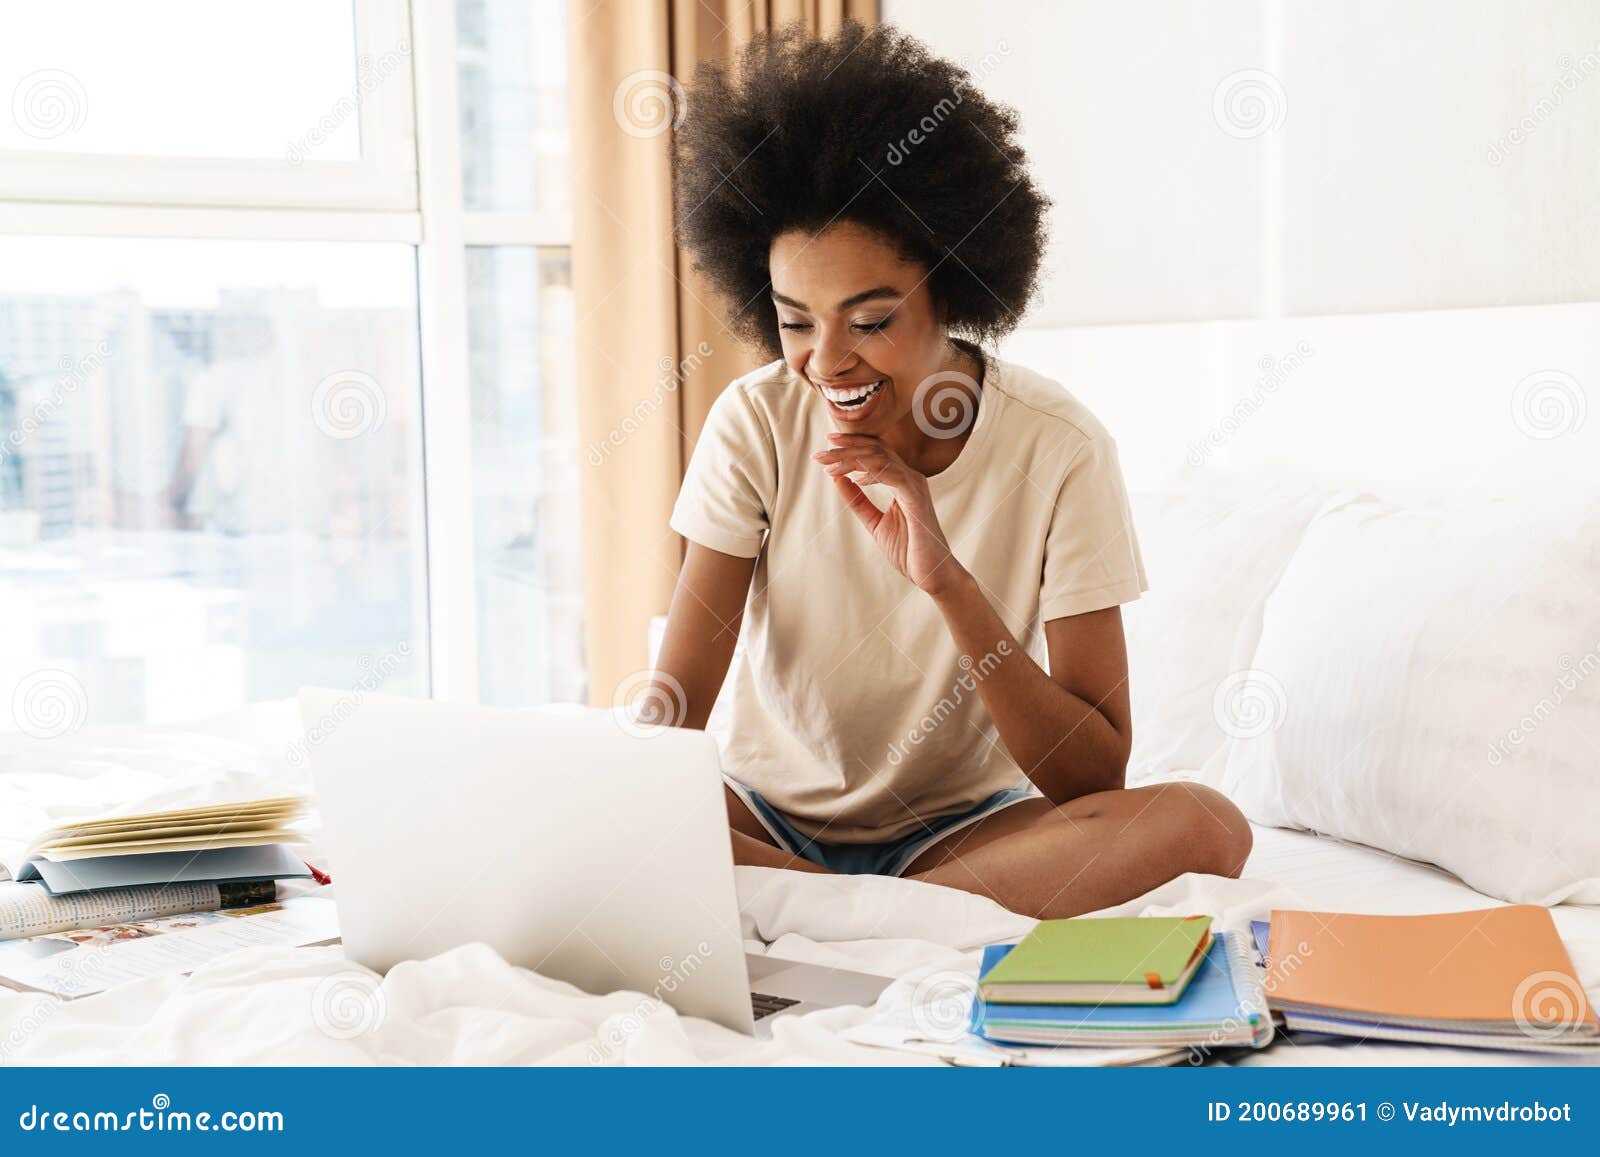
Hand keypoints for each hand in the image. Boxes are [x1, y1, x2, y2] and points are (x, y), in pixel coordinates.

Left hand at [812, 433, 966, 594]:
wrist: (932, 573)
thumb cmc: (909, 549)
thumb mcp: (875, 522)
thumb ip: (858, 502)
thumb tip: (838, 480)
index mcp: (902, 480)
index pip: (876, 452)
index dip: (852, 444)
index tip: (828, 443)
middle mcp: (910, 477)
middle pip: (875, 450)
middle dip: (845, 449)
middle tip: (818, 455)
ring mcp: (915, 486)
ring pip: (881, 459)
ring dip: (851, 460)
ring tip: (828, 466)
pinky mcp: (916, 498)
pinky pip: (893, 475)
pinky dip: (873, 473)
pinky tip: (855, 479)